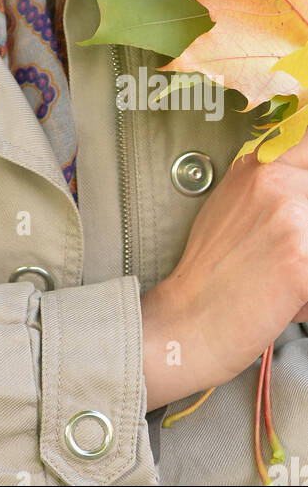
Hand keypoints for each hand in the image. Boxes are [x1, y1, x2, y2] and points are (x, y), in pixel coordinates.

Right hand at [141, 125, 307, 411]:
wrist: (190, 320)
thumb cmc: (212, 273)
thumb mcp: (235, 208)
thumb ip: (274, 188)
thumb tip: (304, 189)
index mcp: (260, 166)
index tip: (305, 204)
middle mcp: (276, 180)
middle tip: (297, 253)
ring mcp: (291, 215)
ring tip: (295, 282)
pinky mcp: (302, 257)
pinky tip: (292, 302)